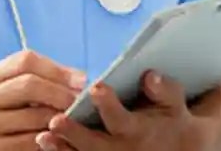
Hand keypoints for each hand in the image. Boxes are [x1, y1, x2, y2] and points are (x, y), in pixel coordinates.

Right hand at [0, 50, 86, 150]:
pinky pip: (29, 141)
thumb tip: (81, 80)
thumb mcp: (25, 92)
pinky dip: (49, 140)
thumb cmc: (16, 114)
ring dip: (59, 118)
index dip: (57, 70)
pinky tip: (60, 138)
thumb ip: (49, 79)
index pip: (26, 61)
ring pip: (32, 115)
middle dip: (61, 93)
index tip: (82, 81)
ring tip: (76, 119)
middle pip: (28, 85)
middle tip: (81, 102)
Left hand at [37, 71, 215, 150]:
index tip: (96, 87)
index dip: (108, 104)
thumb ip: (165, 91)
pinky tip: (45, 145)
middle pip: (94, 144)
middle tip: (56, 120)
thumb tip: (150, 76)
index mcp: (139, 130)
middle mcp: (122, 149)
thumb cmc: (173, 123)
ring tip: (43, 136)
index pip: (121, 118)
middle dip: (75, 133)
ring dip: (62, 148)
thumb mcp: (177, 106)